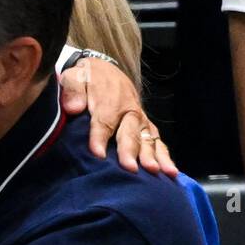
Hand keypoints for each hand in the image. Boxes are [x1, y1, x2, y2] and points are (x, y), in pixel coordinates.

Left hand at [59, 58, 177, 174]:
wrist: (105, 71)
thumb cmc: (87, 80)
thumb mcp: (75, 78)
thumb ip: (74, 90)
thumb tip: (73, 107)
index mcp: (109, 100)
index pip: (104, 120)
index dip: (100, 137)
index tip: (97, 154)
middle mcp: (129, 111)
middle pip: (129, 132)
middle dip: (130, 150)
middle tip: (130, 168)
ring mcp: (141, 121)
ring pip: (147, 138)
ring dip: (151, 156)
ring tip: (155, 171)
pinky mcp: (147, 128)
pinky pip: (158, 142)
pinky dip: (165, 156)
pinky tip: (170, 172)